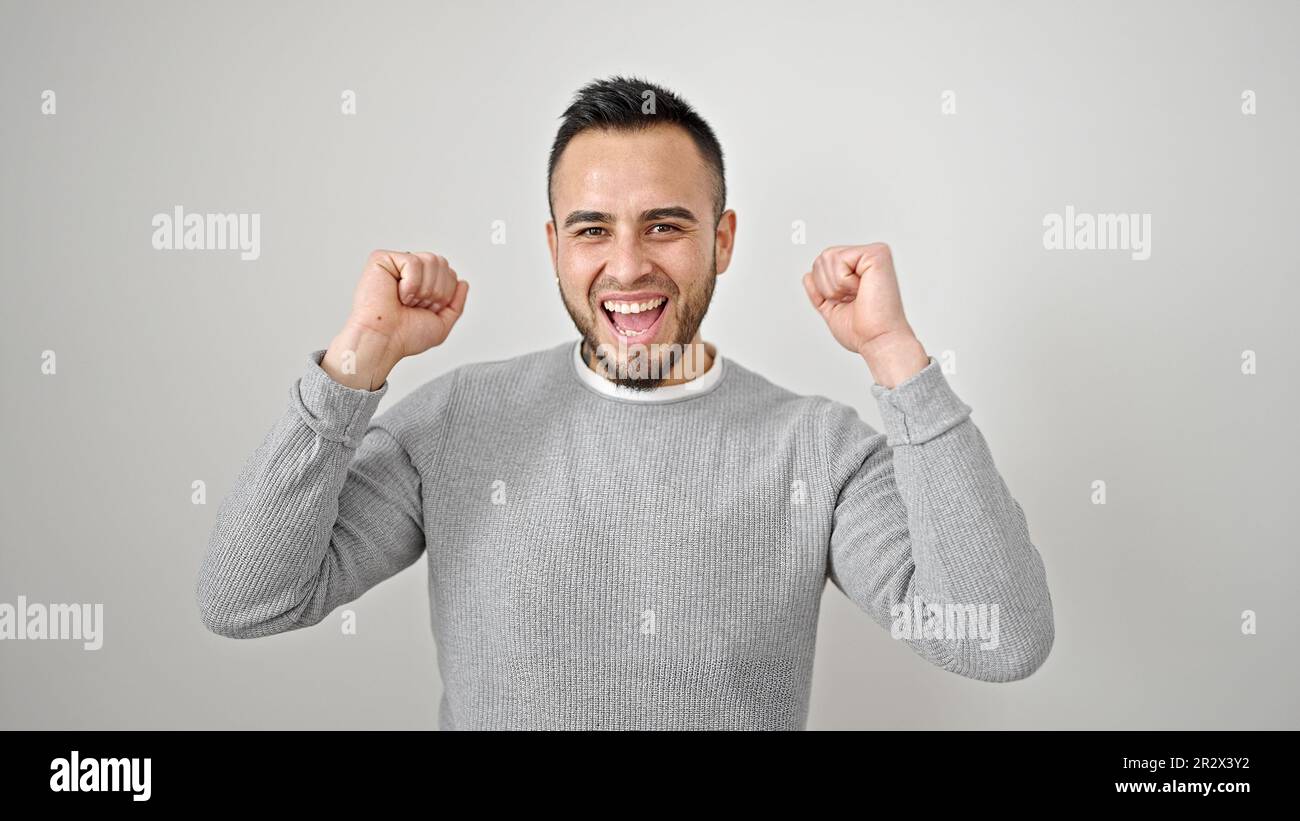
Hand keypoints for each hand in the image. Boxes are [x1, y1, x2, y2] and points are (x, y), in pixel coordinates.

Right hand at [322, 250, 469, 389]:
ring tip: (406, 301)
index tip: (426, 310)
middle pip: (442, 263)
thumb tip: (463, 282)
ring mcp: (395, 263)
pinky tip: (397, 294)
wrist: (384, 341)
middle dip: (437, 291)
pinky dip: (410, 284)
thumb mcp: (441, 324)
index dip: (444, 295)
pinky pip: (413, 261)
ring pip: (430, 260)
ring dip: (424, 289)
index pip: (449, 273)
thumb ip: (456, 304)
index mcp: (421, 283)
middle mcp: (409, 271)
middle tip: (416, 306)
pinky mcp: (381, 259)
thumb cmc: (405, 336)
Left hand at [802, 243, 927, 386]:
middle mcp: (867, 258)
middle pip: (822, 258)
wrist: (877, 340)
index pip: (822, 264)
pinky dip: (843, 281)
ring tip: (857, 295)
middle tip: (852, 300)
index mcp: (859, 269)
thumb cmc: (862, 331)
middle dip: (827, 286)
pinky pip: (839, 259)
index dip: (823, 288)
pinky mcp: (877, 254)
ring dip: (836, 286)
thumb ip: (820, 292)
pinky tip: (862, 290)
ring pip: (827, 257)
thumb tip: (808, 276)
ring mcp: (874, 253)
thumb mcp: (832, 308)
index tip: (848, 303)